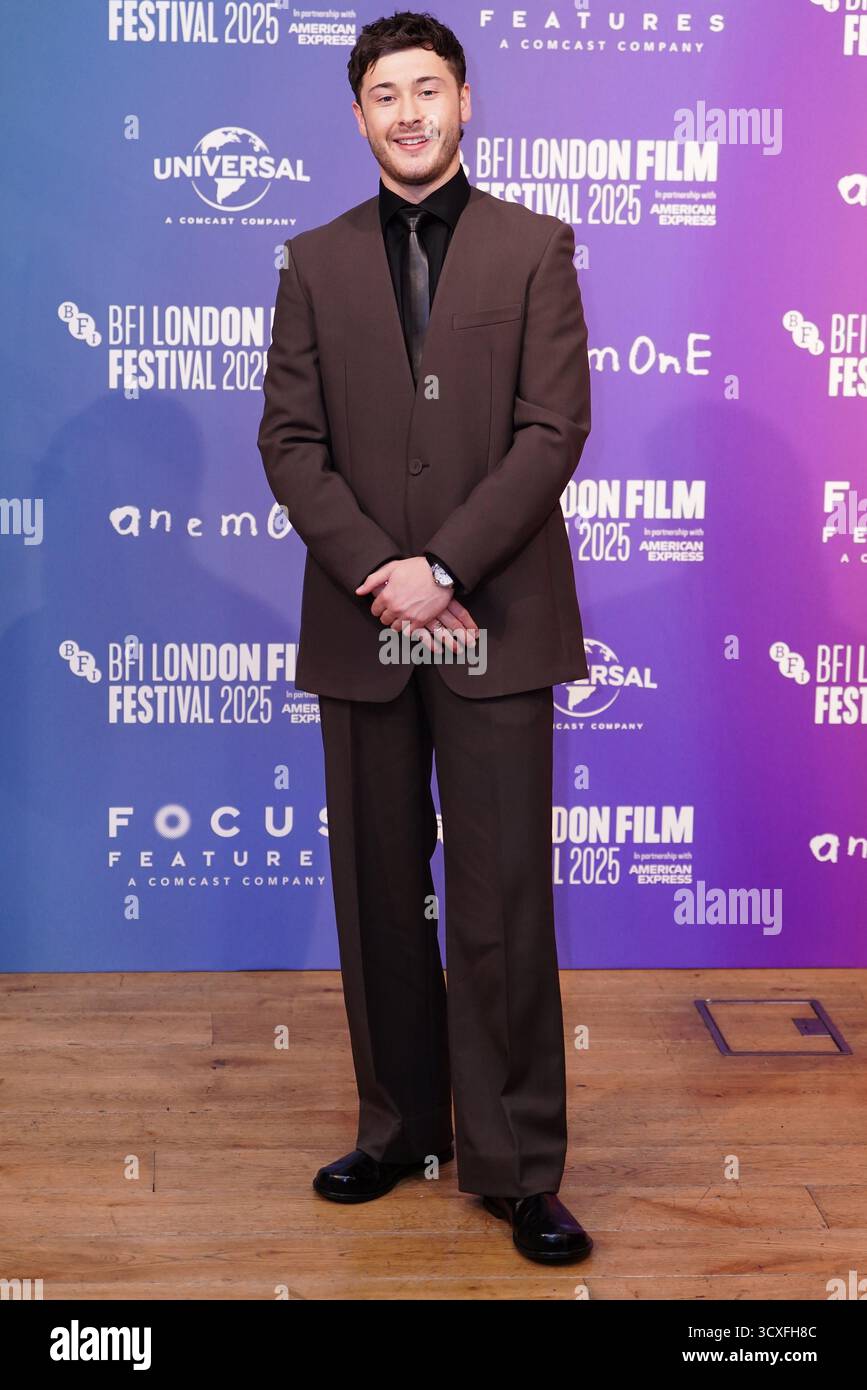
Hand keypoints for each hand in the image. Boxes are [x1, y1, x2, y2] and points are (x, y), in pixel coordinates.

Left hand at [356, 558, 477, 656]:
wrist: (441, 573)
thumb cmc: (418, 568)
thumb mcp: (393, 568)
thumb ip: (373, 580)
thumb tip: (359, 591)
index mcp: (387, 596)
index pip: (375, 610)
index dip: (379, 606)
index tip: (385, 603)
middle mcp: (395, 608)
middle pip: (384, 619)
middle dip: (387, 614)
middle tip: (395, 607)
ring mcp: (408, 616)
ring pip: (395, 627)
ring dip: (397, 622)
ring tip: (403, 614)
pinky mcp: (420, 621)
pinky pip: (408, 632)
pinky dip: (407, 628)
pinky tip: (411, 620)